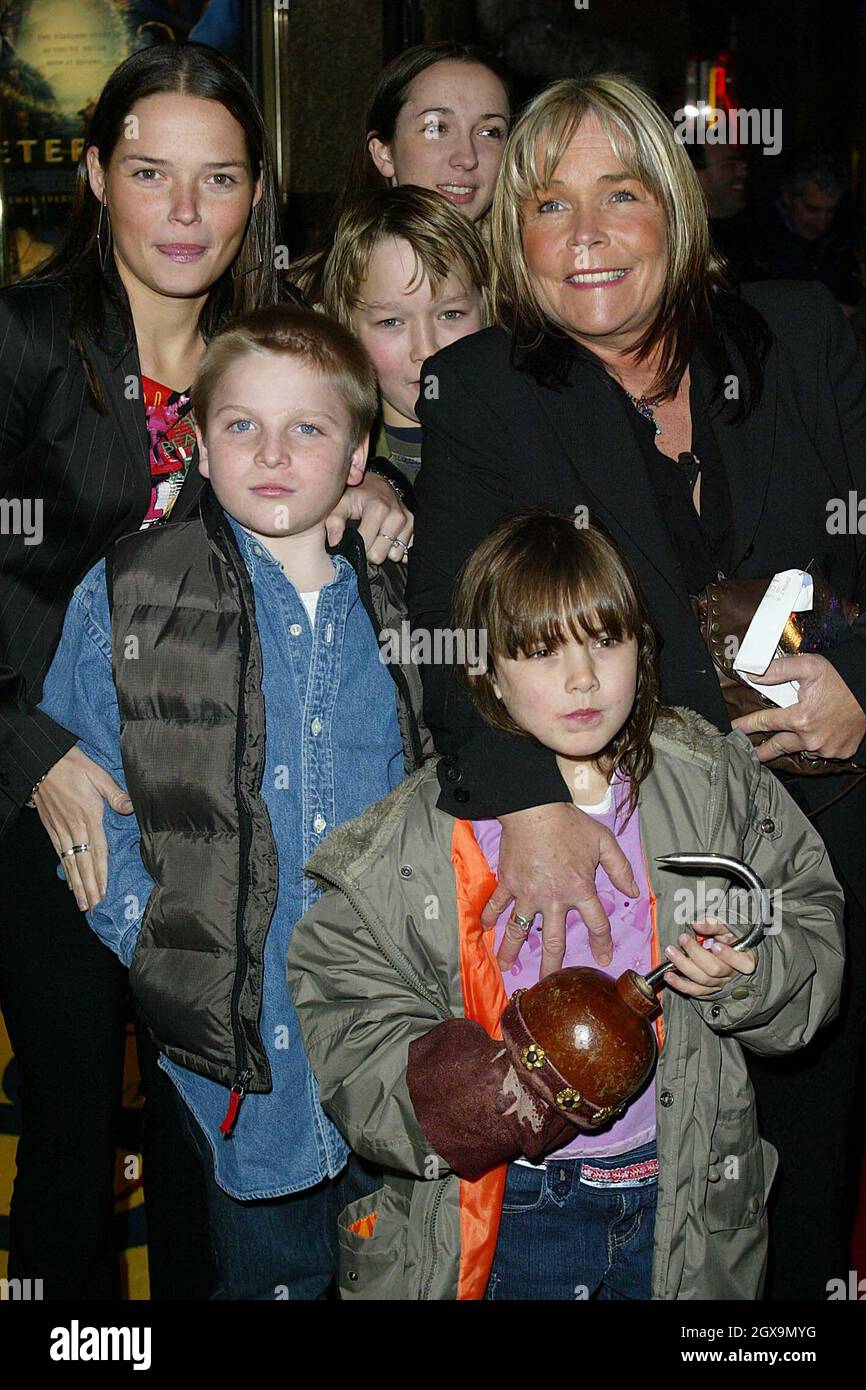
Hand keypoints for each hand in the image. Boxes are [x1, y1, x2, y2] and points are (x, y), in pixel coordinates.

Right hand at [32, 746, 133, 910]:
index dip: (101, 874)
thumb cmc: (73, 766)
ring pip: (70, 863)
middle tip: (93, 908)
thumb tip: (129, 808)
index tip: (104, 892)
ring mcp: (61, 830)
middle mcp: (75, 828)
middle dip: (89, 888)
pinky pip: (59, 853)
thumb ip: (115, 794)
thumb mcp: (98, 775)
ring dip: (77, 884)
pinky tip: (69, 881)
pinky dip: (65, 869)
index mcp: (90, 817)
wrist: (42, 762)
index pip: (98, 852)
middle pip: (83, 864)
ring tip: (82, 903)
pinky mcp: (51, 827)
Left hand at [324, 473, 412, 564]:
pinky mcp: (415, 529)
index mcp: (379, 509)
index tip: (354, 540)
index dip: (357, 548)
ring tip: (376, 537)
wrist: (379, 485)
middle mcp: (397, 516)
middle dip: (370, 552)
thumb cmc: (358, 496)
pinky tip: (388, 538)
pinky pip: (406, 552)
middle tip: (365, 540)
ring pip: (394, 556)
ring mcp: (409, 523)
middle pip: (380, 556)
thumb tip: (334, 543)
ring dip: (384, 551)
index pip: (367, 548)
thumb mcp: (342, 503)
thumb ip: (334, 521)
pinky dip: (395, 549)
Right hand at [485, 802, 638, 978]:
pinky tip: (484, 928)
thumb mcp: (604, 842)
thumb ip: (620, 868)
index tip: (603, 959)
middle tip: (549, 985)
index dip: (602, 943)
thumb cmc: (570, 824)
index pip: (595, 924)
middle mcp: (553, 898)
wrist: (534, 809)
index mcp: (579, 889)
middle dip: (552, 966)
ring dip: (512, 951)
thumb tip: (633, 893)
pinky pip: (497, 904)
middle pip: (553, 941)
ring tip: (507, 968)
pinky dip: (489, 915)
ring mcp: (527, 894)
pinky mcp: (508, 883)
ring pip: (519, 930)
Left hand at [662, 918, 755, 997]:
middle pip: (715, 969)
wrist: (727, 953)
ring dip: (683, 965)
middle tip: (683, 938)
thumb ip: (714, 926)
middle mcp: (731, 973)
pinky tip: (668, 975)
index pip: (742, 962)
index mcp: (744, 959)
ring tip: (671, 952)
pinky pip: (694, 990)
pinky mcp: (707, 990)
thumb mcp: (727, 929)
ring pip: (702, 979)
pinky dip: (679, 984)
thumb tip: (697, 923)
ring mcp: (719, 983)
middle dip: (696, 953)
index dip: (729, 956)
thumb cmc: (730, 939)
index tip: (716, 945)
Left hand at [731, 653, 865, 761]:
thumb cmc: (843, 679)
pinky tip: (816, 735)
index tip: (734, 729)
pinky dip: (817, 744)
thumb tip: (754, 674)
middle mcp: (811, 738)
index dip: (747, 725)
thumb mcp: (811, 666)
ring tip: (779, 744)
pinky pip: (821, 752)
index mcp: (800, 718)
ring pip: (801, 748)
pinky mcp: (839, 752)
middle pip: (778, 746)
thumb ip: (779, 670)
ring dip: (793, 744)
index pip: (765, 723)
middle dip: (762, 751)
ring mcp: (826, 748)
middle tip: (749, 755)